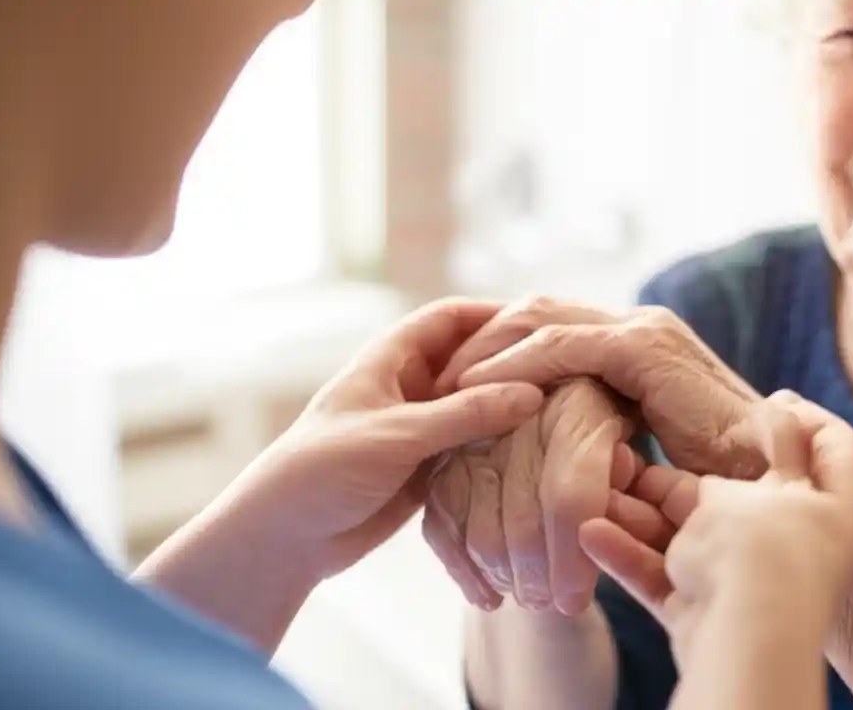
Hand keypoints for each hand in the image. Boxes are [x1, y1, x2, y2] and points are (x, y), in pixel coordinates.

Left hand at [225, 298, 546, 579]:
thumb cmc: (321, 470)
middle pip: (471, 360)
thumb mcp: (395, 435)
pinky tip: (538, 455)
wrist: (285, 538)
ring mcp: (420, 428)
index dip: (494, 314)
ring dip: (511, 410)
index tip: (544, 324)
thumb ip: (462, 414)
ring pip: (477, 407)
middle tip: (566, 369)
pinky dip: (501, 449)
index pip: (450, 317)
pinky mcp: (426, 468)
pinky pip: (473, 448)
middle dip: (513, 363)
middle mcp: (408, 387)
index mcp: (390, 359)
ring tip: (564, 411)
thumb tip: (531, 392)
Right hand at [422, 378, 640, 614]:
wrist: (588, 388)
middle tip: (548, 605)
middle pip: (519, 514)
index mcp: (581, 404)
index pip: (569, 494)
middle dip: (534, 573)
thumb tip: (614, 502)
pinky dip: (461, 564)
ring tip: (525, 598)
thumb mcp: (653, 433)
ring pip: (478, 520)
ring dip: (500, 572)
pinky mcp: (448, 451)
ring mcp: (478, 429)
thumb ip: (634, 470)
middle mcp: (522, 409)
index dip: (570, 556)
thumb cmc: (632, 423)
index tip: (573, 600)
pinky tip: (485, 595)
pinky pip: (444, 517)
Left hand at [436, 297, 766, 478]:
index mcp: (634, 342)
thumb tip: (572, 448)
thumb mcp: (645, 447)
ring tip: (443, 381)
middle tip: (435, 372)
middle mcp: (636, 324)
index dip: (499, 345)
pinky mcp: (642, 348)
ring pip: (540, 317)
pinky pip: (560, 347)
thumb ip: (608, 429)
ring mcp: (640, 329)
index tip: (454, 378)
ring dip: (485, 346)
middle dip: (480, 335)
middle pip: (536, 310)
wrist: (768, 481)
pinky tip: (474, 391)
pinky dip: (513, 365)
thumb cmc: (714, 483)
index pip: (550, 324)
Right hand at [580, 392, 852, 669]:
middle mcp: (791, 542)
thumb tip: (770, 419)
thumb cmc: (763, 552)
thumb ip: (764, 452)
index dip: (809, 417)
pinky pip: (662, 577)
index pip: (836, 447)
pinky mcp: (702, 613)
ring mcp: (745, 581)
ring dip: (638, 513)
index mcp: (829, 506)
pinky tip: (590, 533)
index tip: (773, 399)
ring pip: (686, 535)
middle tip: (628, 451)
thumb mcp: (769, 486)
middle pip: (734, 495)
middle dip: (676, 475)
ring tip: (596, 490)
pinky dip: (628, 556)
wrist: (744, 641)